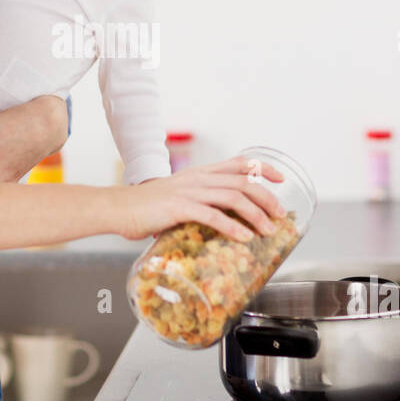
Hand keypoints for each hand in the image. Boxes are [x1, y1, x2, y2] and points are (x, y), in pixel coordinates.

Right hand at [113, 156, 287, 242]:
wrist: (119, 208)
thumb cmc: (145, 208)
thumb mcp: (177, 198)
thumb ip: (198, 206)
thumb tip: (216, 225)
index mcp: (199, 173)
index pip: (238, 163)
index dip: (262, 169)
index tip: (280, 179)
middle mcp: (198, 178)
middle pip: (243, 181)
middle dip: (267, 197)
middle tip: (280, 215)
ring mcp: (190, 192)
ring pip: (233, 197)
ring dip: (256, 214)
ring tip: (268, 231)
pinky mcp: (179, 208)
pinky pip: (213, 216)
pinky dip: (233, 227)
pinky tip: (244, 237)